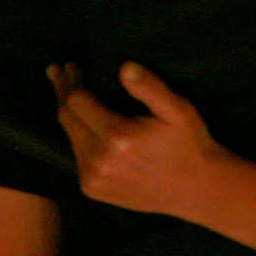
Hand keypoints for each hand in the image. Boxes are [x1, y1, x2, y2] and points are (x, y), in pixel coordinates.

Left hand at [50, 61, 227, 220]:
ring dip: (69, 114)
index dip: (72, 81)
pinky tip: (83, 124)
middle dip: (62, 92)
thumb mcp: (177, 110)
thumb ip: (149, 87)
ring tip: (68, 92)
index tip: (71, 65)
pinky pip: (77, 156)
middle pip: (66, 118)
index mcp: (116, 136)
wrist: (197, 189)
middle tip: (58, 71)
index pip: (77, 101)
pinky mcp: (93, 190)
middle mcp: (98, 160)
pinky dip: (77, 136)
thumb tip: (123, 66)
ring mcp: (93, 178)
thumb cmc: (189, 144)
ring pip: (70, 137)